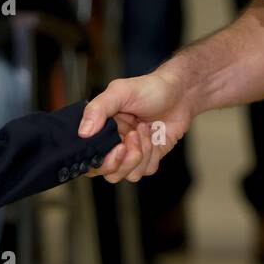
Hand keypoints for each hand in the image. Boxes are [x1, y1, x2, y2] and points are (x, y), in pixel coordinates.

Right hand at [80, 66, 194, 182]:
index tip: (116, 147)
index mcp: (101, 130)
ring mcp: (132, 152)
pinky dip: (152, 155)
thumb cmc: (150, 88)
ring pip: (128, 174)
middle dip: (121, 160)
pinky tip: (154, 135)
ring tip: (144, 129)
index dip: (99, 161)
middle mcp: (114, 144)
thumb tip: (83, 133)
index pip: (89, 158)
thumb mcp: (120, 91)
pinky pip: (146, 170)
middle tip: (132, 136)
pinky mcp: (149, 158)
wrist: (180, 92)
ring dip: (140, 154)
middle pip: (108, 172)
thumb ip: (98, 109)